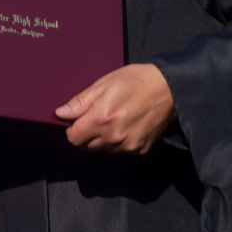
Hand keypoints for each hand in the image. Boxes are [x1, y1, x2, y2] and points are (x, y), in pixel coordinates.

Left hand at [55, 63, 175, 153]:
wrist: (169, 88)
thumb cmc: (136, 81)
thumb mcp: (104, 84)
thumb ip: (81, 101)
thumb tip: (61, 113)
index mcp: (102, 119)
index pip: (73, 138)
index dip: (72, 128)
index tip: (79, 119)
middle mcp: (114, 137)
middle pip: (86, 146)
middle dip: (86, 133)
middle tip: (98, 115)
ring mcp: (128, 145)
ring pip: (102, 149)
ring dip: (102, 138)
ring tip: (115, 117)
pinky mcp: (140, 149)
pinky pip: (120, 150)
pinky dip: (118, 141)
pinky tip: (127, 124)